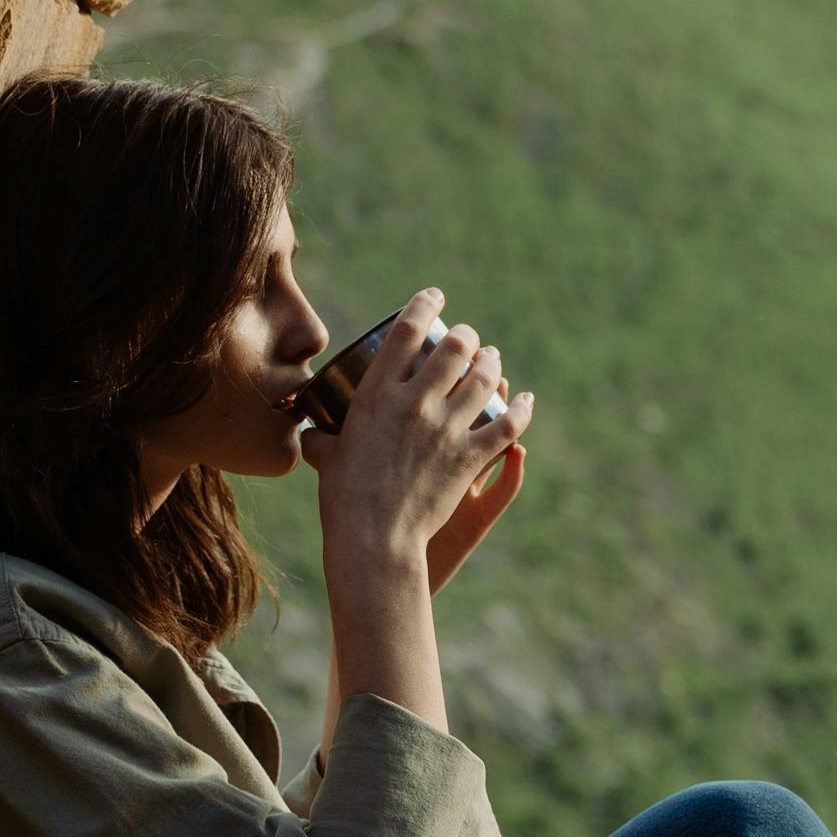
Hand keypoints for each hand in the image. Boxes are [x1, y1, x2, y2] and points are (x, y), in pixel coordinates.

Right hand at [303, 289, 534, 580]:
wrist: (374, 538)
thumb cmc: (344, 500)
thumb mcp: (327, 459)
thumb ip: (322, 441)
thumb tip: (310, 436)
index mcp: (377, 396)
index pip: (407, 333)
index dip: (424, 305)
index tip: (434, 298)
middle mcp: (415, 404)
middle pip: (454, 349)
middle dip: (466, 335)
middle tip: (467, 338)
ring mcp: (445, 429)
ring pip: (483, 380)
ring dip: (492, 363)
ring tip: (491, 359)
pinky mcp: (469, 457)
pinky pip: (506, 426)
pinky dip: (521, 410)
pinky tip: (525, 400)